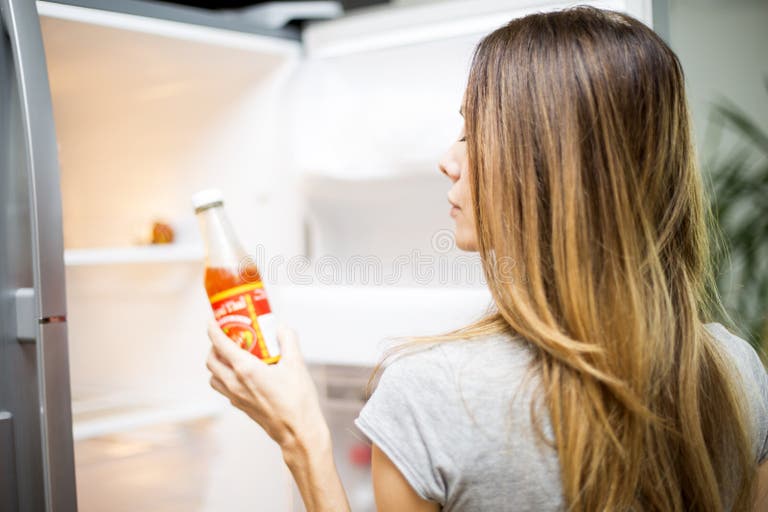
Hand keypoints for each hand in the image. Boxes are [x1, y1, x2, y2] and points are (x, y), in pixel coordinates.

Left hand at [205, 320, 328, 451]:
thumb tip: (281, 328)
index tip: (212, 319)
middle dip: (214, 345)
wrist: (298, 432)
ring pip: (213, 376)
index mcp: (246, 369)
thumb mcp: (297, 364)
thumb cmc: (298, 400)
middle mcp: (235, 383)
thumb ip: (288, 341)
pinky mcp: (240, 406)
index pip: (220, 344)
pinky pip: (223, 388)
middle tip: (227, 335)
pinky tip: (242, 373)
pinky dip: (224, 376)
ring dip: (217, 362)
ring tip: (232, 354)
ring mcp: (235, 397)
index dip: (213, 329)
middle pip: (211, 360)